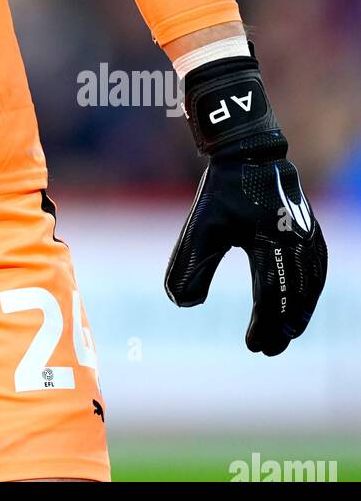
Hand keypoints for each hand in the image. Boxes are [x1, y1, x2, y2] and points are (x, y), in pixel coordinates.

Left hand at [165, 41, 326, 354]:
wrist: (247, 151)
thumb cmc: (222, 190)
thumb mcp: (200, 227)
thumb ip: (190, 266)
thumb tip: (182, 304)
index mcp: (270, 242)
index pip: (270, 296)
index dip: (263, 325)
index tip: (252, 346)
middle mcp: (295, 240)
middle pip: (295, 296)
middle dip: (283, 326)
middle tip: (269, 348)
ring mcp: (307, 233)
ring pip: (311, 283)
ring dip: (301, 311)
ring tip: (288, 332)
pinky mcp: (310, 227)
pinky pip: (318, 266)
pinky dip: (311, 289)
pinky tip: (303, 301)